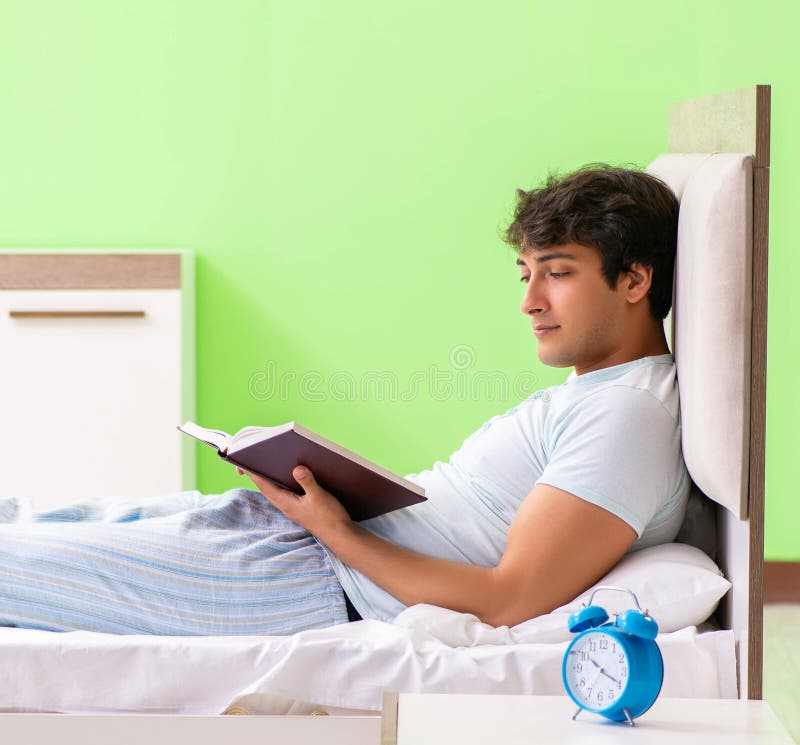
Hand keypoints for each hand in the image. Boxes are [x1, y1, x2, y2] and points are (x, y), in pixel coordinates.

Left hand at [236, 465, 351, 538]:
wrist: (339, 535)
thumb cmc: (329, 517)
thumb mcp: (319, 496)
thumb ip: (307, 482)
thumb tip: (296, 468)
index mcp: (286, 502)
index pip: (264, 486)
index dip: (252, 474)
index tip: (242, 465)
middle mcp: (285, 506)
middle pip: (265, 488)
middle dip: (256, 476)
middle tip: (247, 464)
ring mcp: (292, 508)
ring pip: (274, 492)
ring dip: (267, 480)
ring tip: (263, 468)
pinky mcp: (299, 509)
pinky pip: (283, 494)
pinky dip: (279, 485)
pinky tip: (286, 480)